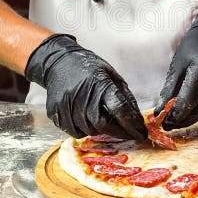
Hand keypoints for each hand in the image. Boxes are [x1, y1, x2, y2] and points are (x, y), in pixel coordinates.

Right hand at [25, 34, 146, 139]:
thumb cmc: (88, 68)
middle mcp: (81, 95)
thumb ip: (124, 96)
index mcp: (99, 82)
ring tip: (104, 120)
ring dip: (102, 130)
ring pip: (90, 130)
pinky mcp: (56, 114)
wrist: (58, 63)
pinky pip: (75, 132)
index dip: (132, 124)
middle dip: (119, 132)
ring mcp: (66, 106)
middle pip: (103, 124)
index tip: (141, 133)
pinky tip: (88, 119)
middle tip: (128, 133)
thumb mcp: (111, 74)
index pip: (119, 108)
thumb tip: (136, 119)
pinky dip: (86, 130)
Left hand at [154, 9, 197, 128]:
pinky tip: (196, 106)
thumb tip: (159, 112)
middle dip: (183, 119)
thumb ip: (170, 90)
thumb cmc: (194, 48)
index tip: (164, 124)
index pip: (188, 100)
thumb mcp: (177, 65)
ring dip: (193, 115)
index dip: (175, 115)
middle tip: (169, 124)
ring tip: (180, 116)